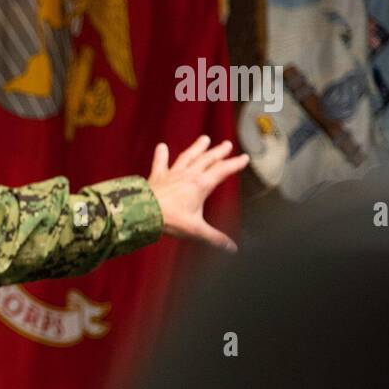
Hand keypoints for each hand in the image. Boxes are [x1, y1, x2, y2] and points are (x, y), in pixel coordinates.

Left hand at [147, 136, 248, 252]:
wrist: (143, 213)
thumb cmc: (170, 220)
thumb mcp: (196, 230)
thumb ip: (215, 238)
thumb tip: (232, 249)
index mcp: (201, 185)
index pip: (222, 171)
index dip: (235, 164)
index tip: (244, 158)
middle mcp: (188, 175)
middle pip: (207, 160)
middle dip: (219, 152)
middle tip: (227, 144)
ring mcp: (172, 174)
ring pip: (188, 157)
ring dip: (197, 148)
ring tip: (204, 139)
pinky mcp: (157, 176)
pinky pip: (160, 163)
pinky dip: (160, 154)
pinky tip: (161, 146)